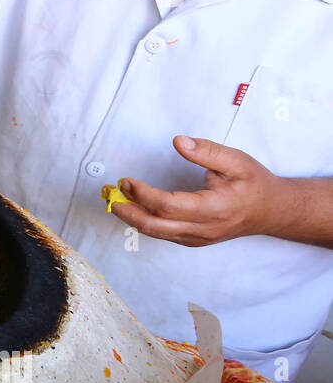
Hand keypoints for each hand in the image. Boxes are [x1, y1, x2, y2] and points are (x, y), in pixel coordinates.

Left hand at [109, 136, 287, 246]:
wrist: (272, 211)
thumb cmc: (254, 184)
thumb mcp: (236, 160)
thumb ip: (207, 151)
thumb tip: (179, 142)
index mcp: (215, 208)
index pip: (168, 206)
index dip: (143, 194)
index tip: (126, 181)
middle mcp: (204, 229)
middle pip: (156, 226)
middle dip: (128, 211)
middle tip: (110, 195)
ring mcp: (198, 238)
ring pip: (157, 233)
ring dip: (132, 218)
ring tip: (115, 201)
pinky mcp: (194, 240)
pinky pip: (164, 234)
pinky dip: (145, 223)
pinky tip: (133, 210)